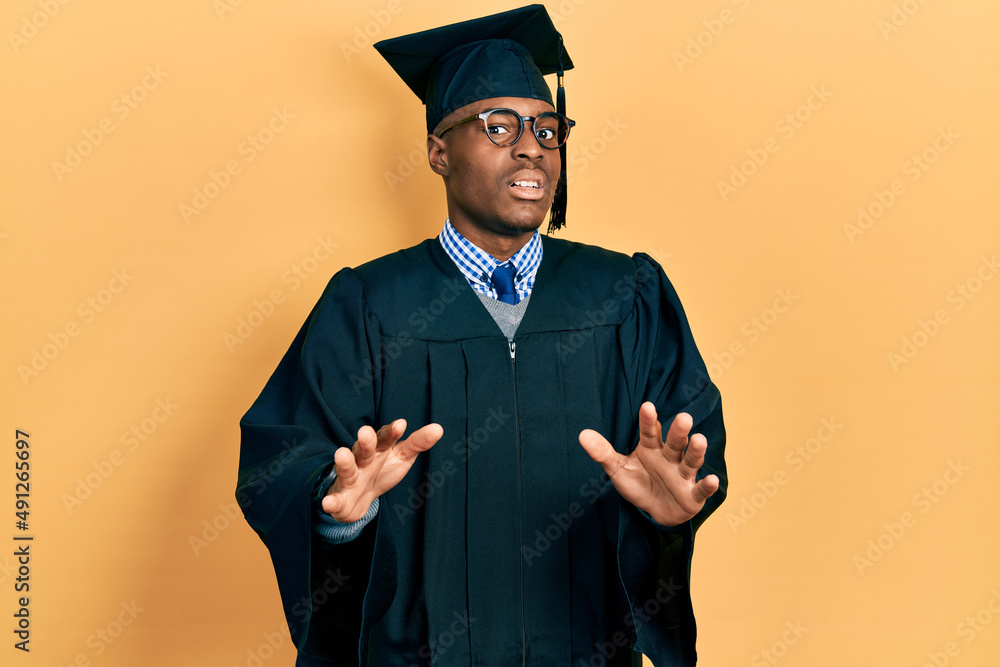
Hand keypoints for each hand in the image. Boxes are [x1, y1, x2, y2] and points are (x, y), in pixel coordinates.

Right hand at [321, 419, 442, 521]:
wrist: (359, 498)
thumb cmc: (382, 470)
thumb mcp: (402, 456)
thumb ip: (417, 443)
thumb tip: (438, 428)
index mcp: (379, 449)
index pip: (385, 437)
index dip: (392, 432)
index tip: (401, 425)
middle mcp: (362, 459)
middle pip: (364, 448)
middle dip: (365, 441)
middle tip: (366, 432)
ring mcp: (350, 477)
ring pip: (347, 468)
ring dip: (345, 461)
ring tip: (341, 453)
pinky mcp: (340, 497)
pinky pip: (335, 499)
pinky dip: (331, 501)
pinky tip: (328, 503)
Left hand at [578, 402, 718, 525]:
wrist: (656, 512)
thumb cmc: (639, 484)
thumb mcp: (618, 469)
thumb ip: (602, 452)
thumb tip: (582, 434)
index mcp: (652, 449)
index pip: (649, 432)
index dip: (648, 420)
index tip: (647, 406)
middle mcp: (670, 458)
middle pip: (675, 443)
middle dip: (679, 432)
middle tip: (683, 418)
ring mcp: (683, 475)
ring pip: (691, 461)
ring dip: (695, 451)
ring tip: (699, 439)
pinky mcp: (693, 495)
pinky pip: (700, 489)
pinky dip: (708, 486)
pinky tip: (712, 479)